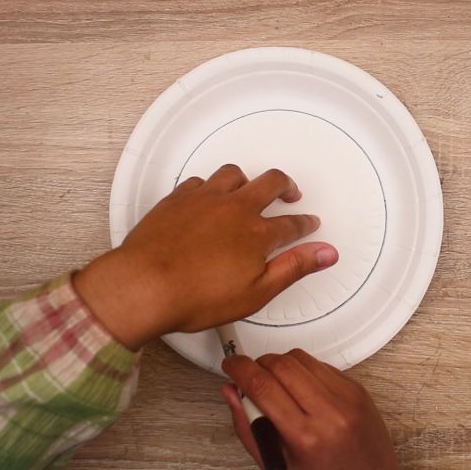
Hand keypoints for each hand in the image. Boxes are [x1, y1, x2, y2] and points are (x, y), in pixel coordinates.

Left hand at [73, 164, 338, 348]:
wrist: (144, 286)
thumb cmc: (195, 296)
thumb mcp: (256, 293)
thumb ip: (294, 268)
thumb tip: (326, 253)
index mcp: (257, 233)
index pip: (292, 224)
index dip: (305, 224)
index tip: (310, 224)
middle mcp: (234, 208)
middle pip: (270, 183)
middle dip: (285, 185)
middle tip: (290, 192)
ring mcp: (204, 199)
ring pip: (233, 174)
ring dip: (246, 179)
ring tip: (249, 188)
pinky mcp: (177, 199)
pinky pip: (199, 181)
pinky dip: (210, 186)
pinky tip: (207, 195)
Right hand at [222, 349, 398, 469]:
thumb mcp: (277, 464)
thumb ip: (248, 428)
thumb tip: (232, 392)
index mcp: (306, 437)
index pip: (263, 386)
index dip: (239, 369)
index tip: (231, 365)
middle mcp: (331, 413)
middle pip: (281, 364)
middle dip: (257, 364)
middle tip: (249, 376)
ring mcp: (348, 398)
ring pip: (301, 358)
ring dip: (280, 364)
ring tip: (275, 385)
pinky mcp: (358, 389)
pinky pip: (321, 364)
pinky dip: (303, 370)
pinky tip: (300, 389)